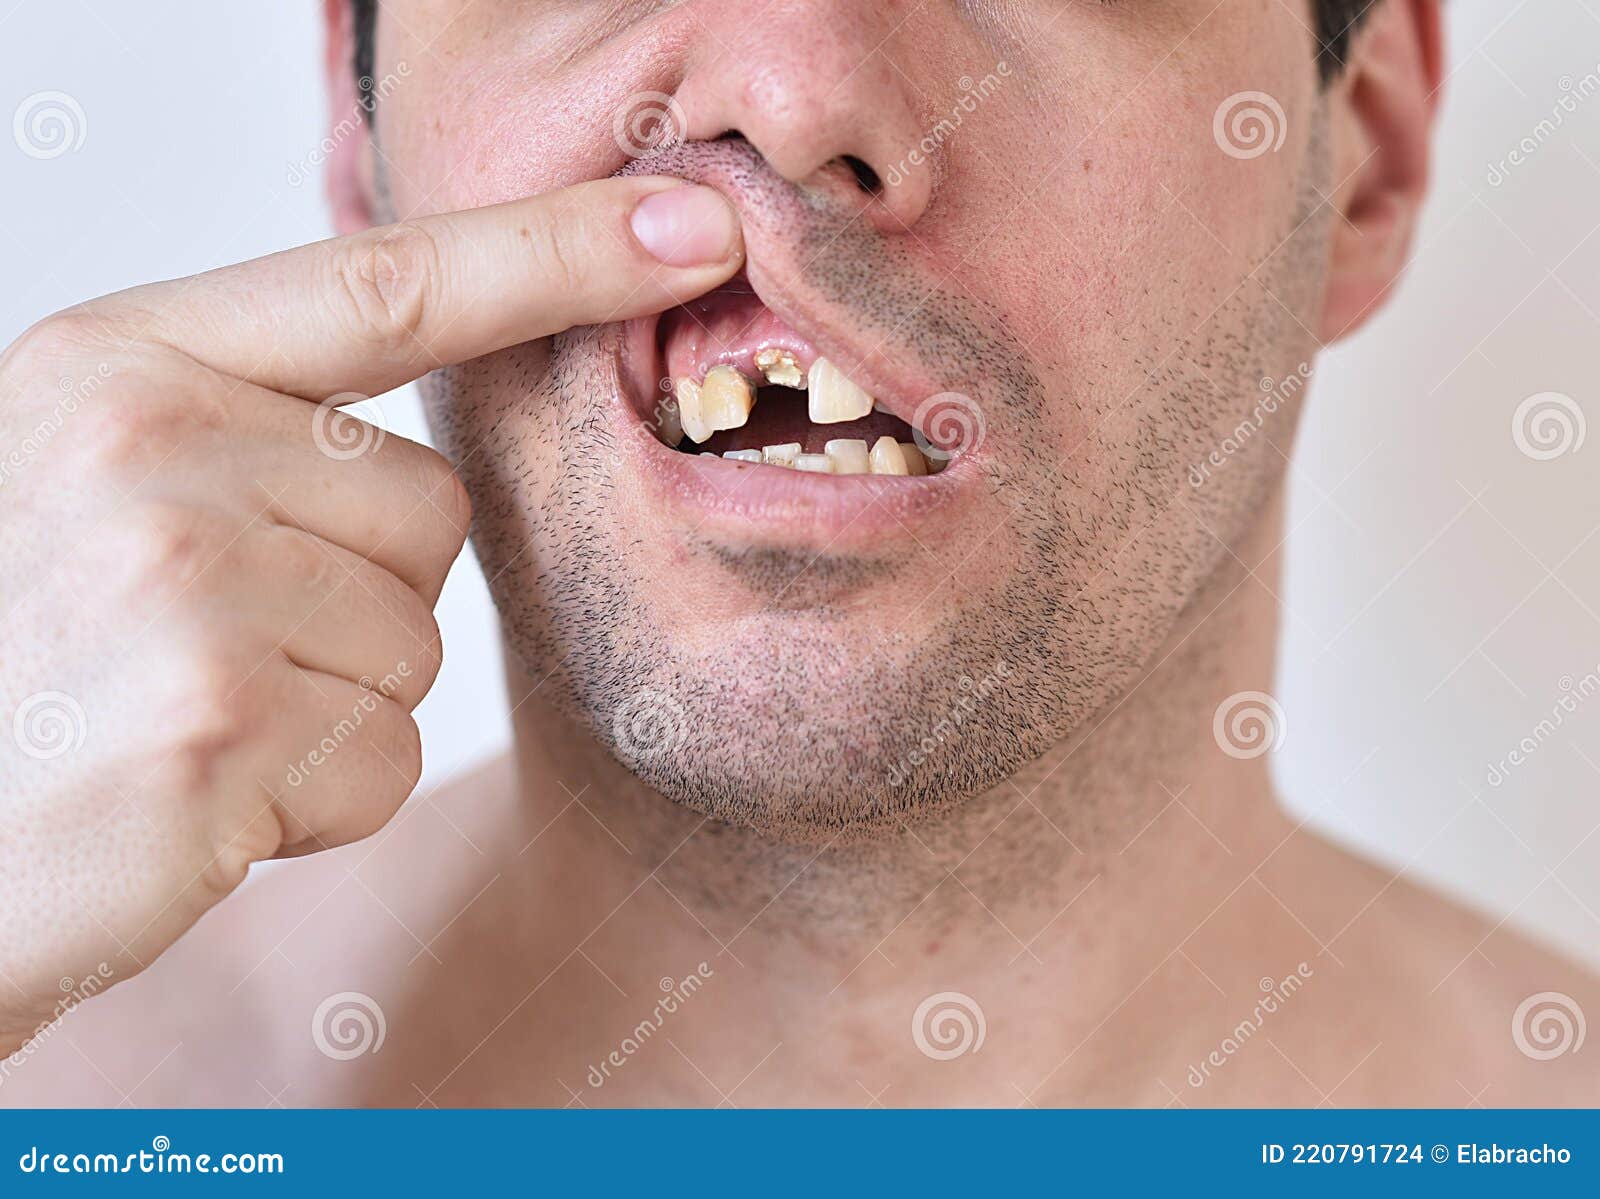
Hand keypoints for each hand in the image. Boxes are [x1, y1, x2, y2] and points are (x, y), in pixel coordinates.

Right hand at [0, 178, 741, 1049]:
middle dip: (360, 599)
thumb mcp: (101, 481)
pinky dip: (317, 798)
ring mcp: (184, 574)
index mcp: (125, 359)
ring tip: (187, 722)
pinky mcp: (220, 718)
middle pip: (433, 510)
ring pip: (417, 642)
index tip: (699, 221)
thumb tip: (428, 456)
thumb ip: (256, 429)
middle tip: (203, 652)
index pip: (390, 284)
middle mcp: (150, 439)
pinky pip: (385, 754)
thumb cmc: (24, 659)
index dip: (561, 250)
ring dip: (332, 706)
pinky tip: (198, 798)